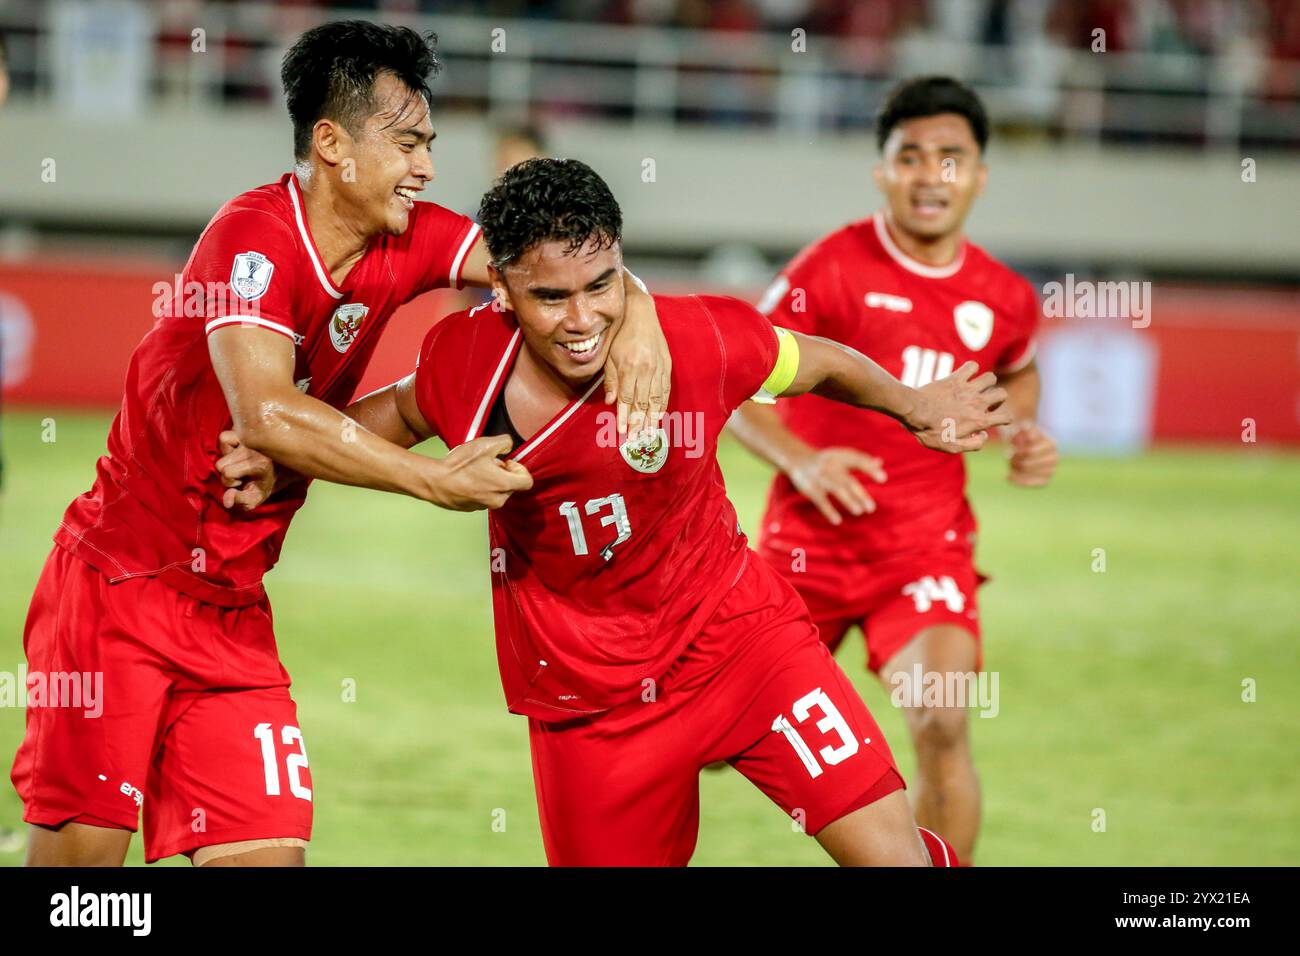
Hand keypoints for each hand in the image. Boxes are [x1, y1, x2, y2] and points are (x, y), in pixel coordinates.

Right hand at [216, 430, 276, 510]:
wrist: (289, 465)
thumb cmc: (271, 481)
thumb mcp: (259, 495)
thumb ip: (241, 500)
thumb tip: (226, 502)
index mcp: (258, 464)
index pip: (226, 473)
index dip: (231, 482)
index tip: (241, 483)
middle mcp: (253, 449)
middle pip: (221, 463)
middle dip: (228, 472)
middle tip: (240, 474)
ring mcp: (250, 438)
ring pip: (222, 444)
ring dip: (227, 455)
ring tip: (238, 461)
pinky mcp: (247, 431)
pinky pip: (227, 434)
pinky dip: (229, 442)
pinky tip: (236, 450)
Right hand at [426, 434, 532, 510]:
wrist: (435, 482)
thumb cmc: (460, 464)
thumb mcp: (485, 444)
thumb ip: (505, 442)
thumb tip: (509, 447)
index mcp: (504, 485)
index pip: (527, 481)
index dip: (519, 469)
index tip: (506, 462)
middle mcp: (498, 499)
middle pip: (511, 486)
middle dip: (503, 473)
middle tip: (487, 464)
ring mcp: (484, 506)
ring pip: (497, 492)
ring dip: (491, 481)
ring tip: (475, 470)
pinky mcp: (472, 508)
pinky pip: (484, 497)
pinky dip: (480, 488)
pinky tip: (467, 479)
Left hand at [604, 271, 670, 437]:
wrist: (640, 313)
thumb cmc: (621, 334)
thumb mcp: (609, 355)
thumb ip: (610, 378)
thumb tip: (610, 401)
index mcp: (630, 366)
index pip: (627, 398)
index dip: (624, 417)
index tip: (622, 432)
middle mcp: (646, 369)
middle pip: (642, 402)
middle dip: (638, 422)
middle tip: (636, 439)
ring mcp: (658, 367)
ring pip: (655, 398)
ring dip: (652, 418)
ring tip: (649, 433)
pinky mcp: (666, 365)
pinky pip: (665, 389)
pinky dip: (662, 404)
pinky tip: (659, 415)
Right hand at [789, 447, 886, 526]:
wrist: (797, 458)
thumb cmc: (826, 460)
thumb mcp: (841, 457)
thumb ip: (860, 460)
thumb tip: (880, 462)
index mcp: (840, 456)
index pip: (858, 460)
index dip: (870, 468)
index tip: (883, 478)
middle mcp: (830, 465)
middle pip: (847, 480)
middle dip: (860, 494)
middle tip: (871, 508)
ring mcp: (820, 477)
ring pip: (836, 489)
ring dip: (848, 500)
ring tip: (859, 512)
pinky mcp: (810, 488)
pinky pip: (820, 500)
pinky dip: (828, 510)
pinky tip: (837, 520)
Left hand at [907, 361, 1011, 452]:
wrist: (914, 412)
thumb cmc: (931, 432)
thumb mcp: (952, 447)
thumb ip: (973, 444)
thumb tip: (985, 435)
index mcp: (979, 421)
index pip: (1006, 417)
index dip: (1005, 420)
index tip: (998, 420)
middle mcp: (977, 403)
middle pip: (1002, 394)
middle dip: (998, 399)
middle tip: (985, 404)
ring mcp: (967, 389)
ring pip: (990, 378)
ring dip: (987, 383)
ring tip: (977, 389)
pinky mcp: (956, 378)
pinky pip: (972, 366)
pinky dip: (971, 369)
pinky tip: (965, 376)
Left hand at [1006, 422, 1057, 486]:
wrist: (1027, 446)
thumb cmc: (1022, 436)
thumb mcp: (1021, 428)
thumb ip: (1023, 427)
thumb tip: (1025, 427)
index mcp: (1051, 444)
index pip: (1030, 452)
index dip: (1017, 452)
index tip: (1011, 449)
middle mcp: (1054, 458)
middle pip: (1028, 464)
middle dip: (1015, 460)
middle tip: (1008, 456)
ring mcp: (1051, 471)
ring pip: (1027, 474)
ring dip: (1015, 469)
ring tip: (1010, 463)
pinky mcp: (1045, 480)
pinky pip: (1031, 484)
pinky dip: (1018, 481)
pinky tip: (1007, 477)